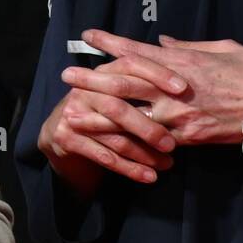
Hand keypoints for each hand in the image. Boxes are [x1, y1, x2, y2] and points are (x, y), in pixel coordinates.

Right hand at [37, 66, 179, 190]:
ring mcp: (73, 115)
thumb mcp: (117, 90)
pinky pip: (104, 157)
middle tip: (171, 144)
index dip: (157, 74)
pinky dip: (129, 168)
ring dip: (143, 154)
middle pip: (119, 107)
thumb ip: (142, 81)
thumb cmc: (101, 111)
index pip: (130, 65)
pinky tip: (148, 177)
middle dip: (148, 127)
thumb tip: (179, 70)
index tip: (182, 88)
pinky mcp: (67, 139)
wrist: (59, 133)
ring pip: (114, 137)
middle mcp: (85, 90)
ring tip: (166, 164)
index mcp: (101, 73)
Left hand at [71, 30, 242, 145]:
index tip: (88, 35)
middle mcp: (176, 87)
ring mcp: (180, 115)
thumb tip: (162, 42)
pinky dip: (128, 143)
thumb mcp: (222, 48)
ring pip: (131, 115)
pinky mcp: (189, 138)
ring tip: (72, 114)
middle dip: (92, 79)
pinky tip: (107, 145)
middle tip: (66, 76)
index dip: (110, 42)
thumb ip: (187, 47)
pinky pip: (152, 142)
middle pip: (124, 81)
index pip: (138, 49)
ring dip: (99, 115)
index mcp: (183, 61)